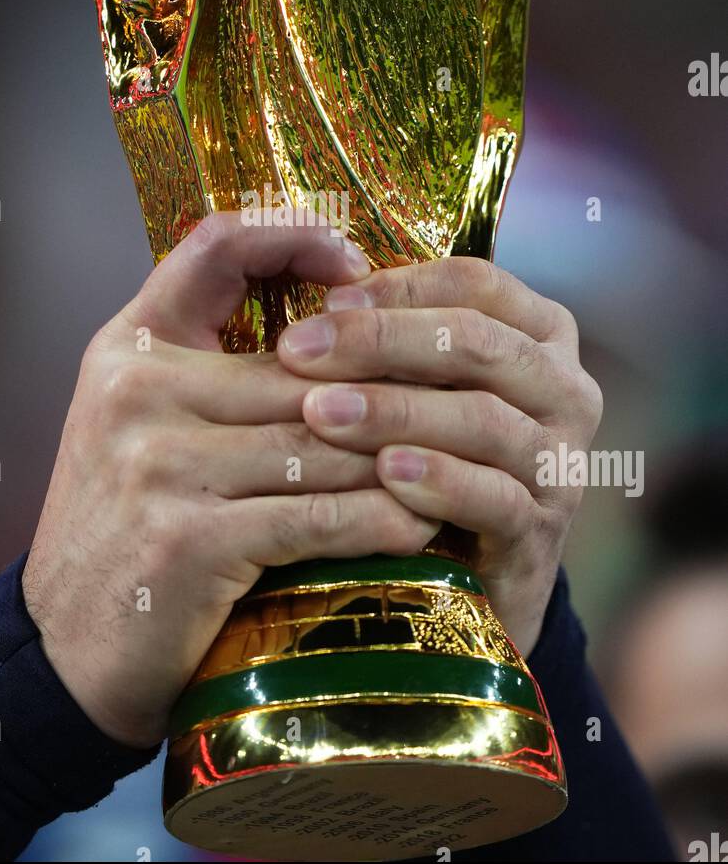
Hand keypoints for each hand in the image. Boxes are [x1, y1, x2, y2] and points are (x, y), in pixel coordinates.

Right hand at [22, 214, 438, 748]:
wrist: (61, 652)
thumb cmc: (122, 528)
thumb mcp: (137, 419)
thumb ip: (208, 364)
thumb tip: (332, 320)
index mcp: (130, 346)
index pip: (216, 246)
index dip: (294, 236)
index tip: (358, 266)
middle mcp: (140, 390)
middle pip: (305, 366)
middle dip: (390, 384)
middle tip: (460, 394)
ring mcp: (161, 465)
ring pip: (323, 442)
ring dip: (400, 458)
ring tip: (455, 464)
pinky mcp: (190, 539)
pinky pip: (316, 516)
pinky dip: (379, 520)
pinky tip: (417, 522)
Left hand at [277, 257, 602, 656]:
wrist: (479, 579)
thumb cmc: (437, 457)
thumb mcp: (424, 386)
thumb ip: (393, 338)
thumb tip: (328, 298)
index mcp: (540, 334)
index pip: (476, 284)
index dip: (399, 287)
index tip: (326, 302)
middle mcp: (565, 389)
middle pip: (477, 342)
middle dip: (381, 340)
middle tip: (298, 351)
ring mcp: (561, 461)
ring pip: (484, 418)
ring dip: (395, 412)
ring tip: (321, 414)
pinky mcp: (544, 532)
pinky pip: (496, 498)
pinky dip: (439, 481)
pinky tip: (386, 473)